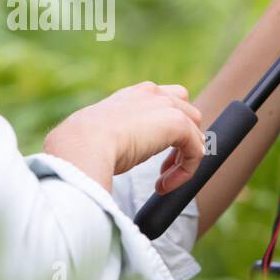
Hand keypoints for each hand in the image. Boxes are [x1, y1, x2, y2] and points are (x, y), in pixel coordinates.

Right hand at [43, 81, 204, 194]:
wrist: (82, 143)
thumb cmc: (82, 144)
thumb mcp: (103, 135)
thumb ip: (116, 136)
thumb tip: (111, 155)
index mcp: (134, 94)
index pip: (165, 103)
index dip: (167, 130)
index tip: (152, 157)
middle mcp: (153, 93)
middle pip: (187, 113)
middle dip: (182, 141)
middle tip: (163, 170)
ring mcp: (167, 106)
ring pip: (195, 132)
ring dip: (185, 159)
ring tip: (164, 180)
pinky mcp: (177, 124)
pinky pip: (197, 150)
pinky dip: (186, 171)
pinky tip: (164, 185)